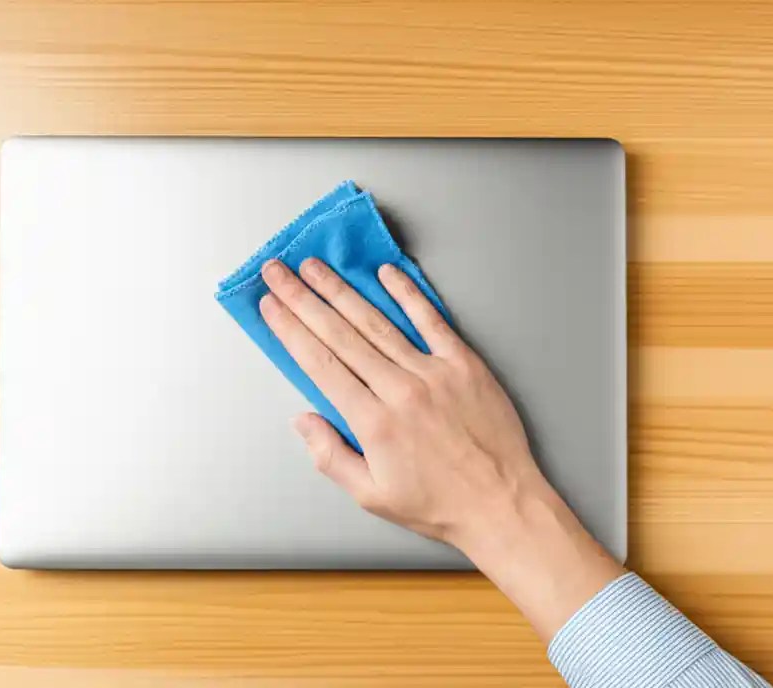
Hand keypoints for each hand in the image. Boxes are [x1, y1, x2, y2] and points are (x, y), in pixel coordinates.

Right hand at [259, 257, 622, 639]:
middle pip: (340, 334)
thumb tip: (302, 420)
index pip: (319, 363)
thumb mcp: (371, 496)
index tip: (270, 306)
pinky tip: (385, 273)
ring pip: (377, 322)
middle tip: (278, 272)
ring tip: (315, 267)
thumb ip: (330, 456)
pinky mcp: (465, 364)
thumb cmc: (438, 506)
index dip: (290, 330)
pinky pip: (431, 321)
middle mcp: (399, 390)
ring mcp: (433, 372)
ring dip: (342, 290)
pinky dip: (408, 294)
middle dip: (303, 299)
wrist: (502, 505)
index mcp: (372, 422)